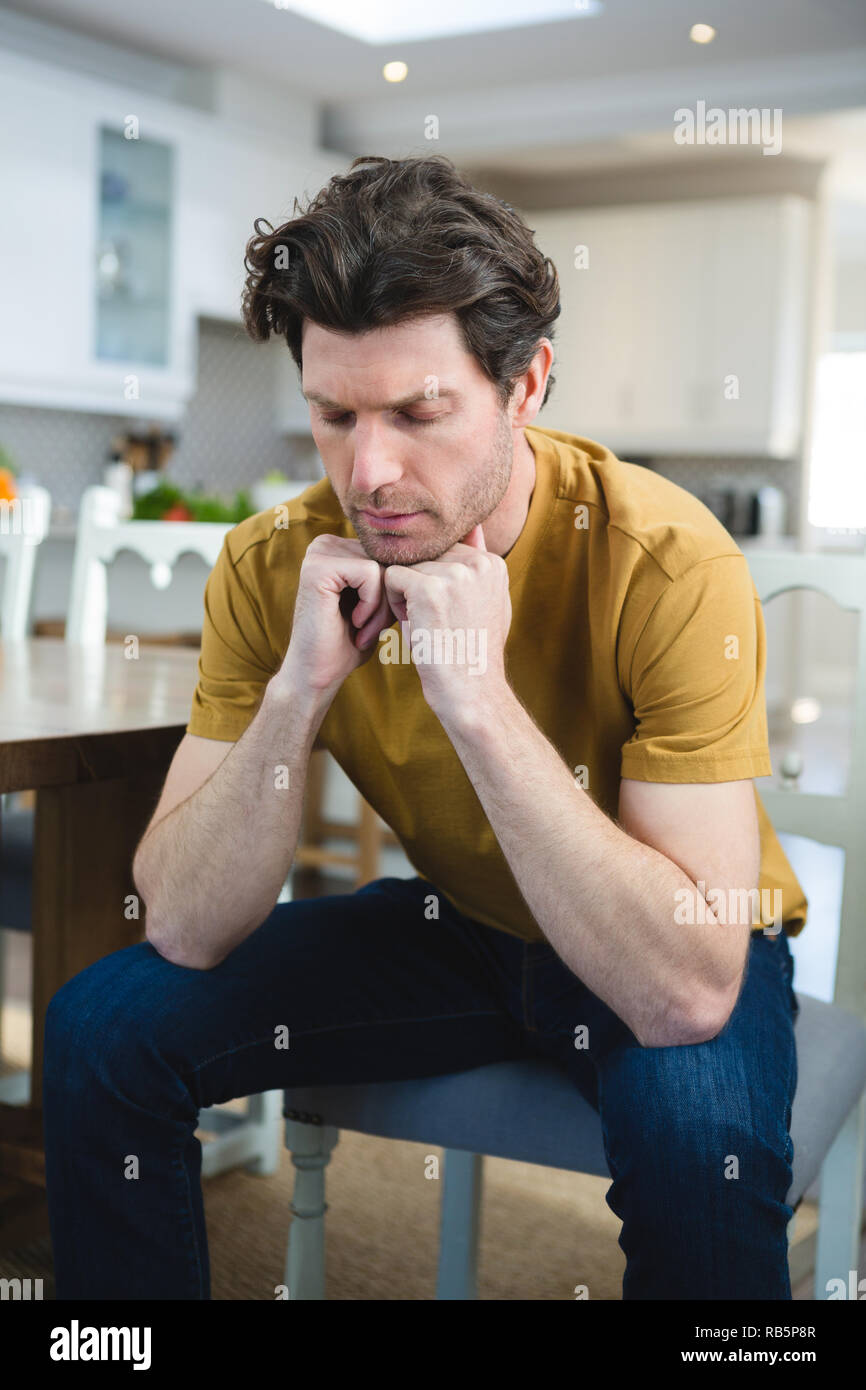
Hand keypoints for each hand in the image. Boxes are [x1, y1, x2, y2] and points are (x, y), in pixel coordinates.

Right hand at [279, 534, 395, 694]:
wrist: (317, 674)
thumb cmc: (349, 643)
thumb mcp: (378, 603)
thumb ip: (392, 577)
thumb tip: (432, 559)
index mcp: (338, 548)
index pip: (389, 557)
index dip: (394, 593)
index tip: (378, 623)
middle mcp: (326, 543)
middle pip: (387, 560)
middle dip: (388, 601)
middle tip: (370, 631)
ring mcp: (319, 552)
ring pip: (382, 568)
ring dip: (381, 607)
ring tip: (363, 629)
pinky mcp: (318, 567)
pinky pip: (370, 573)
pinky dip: (371, 604)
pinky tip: (355, 622)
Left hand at [382, 524, 511, 722]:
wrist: (471, 692)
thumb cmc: (473, 653)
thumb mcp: (488, 603)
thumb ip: (479, 565)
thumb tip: (474, 526)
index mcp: (492, 563)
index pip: (443, 552)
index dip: (435, 582)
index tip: (445, 614)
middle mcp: (478, 563)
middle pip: (423, 557)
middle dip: (418, 584)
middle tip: (431, 620)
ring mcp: (455, 574)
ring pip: (405, 566)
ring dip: (405, 595)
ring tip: (424, 623)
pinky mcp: (429, 588)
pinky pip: (391, 578)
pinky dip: (394, 603)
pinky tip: (412, 626)